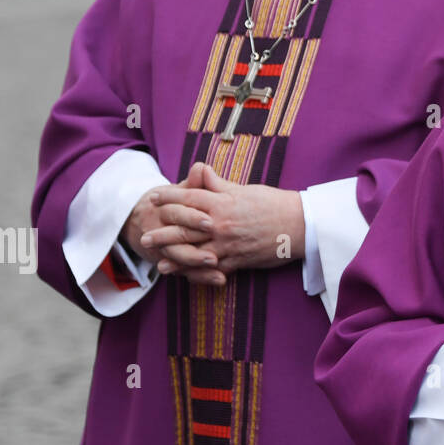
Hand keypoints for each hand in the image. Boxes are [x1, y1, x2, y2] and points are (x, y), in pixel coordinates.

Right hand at [121, 180, 214, 272]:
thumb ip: (193, 182)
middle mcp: (162, 230)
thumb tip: (201, 167)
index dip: (192, 217)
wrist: (138, 220)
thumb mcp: (179, 191)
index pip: (178, 213)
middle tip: (214, 255)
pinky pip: (186, 272)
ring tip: (217, 268)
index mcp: (165, 208)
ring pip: (180, 258)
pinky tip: (220, 280)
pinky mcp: (172, 263)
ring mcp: (165, 249)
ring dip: (198, 265)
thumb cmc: (169, 201)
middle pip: (177, 240)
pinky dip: (202, 277)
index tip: (209, 221)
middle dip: (194, 248)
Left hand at [141, 162, 304, 280]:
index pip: (189, 198)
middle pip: (185, 227)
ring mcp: (228, 244)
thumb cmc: (273, 203)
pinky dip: (195, 272)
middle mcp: (221, 224)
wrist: (298, 224)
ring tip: (158, 260)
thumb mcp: (244, 189)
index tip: (155, 197)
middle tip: (145, 236)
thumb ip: (218, 184)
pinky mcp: (237, 260)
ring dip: (174, 256)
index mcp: (223, 203)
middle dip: (163, 231)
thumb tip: (200, 170)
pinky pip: (211, 268)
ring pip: (194, 251)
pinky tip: (184, 274)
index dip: (169, 197)